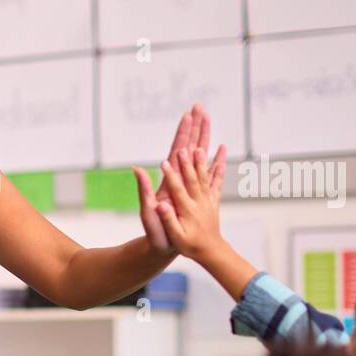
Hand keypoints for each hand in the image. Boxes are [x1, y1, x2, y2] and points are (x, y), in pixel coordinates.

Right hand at [135, 145, 227, 261]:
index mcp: (187, 210)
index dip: (170, 176)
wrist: (210, 250)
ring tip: (200, 146)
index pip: (178, 190)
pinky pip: (217, 180)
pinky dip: (219, 166)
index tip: (164, 163)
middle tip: (183, 148)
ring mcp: (208, 200)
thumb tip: (161, 205)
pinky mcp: (213, 199)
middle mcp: (199, 202)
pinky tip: (221, 154)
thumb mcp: (176, 236)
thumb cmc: (190, 245)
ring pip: (205, 176)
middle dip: (187, 163)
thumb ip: (168, 220)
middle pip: (193, 179)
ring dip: (202, 161)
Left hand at [139, 104, 209, 250]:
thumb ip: (143, 190)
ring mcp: (186, 184)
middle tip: (200, 107)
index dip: (183, 134)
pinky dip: (214, 159)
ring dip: (203, 137)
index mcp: (169, 181)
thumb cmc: (154, 232)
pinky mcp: (193, 193)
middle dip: (194, 127)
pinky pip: (208, 172)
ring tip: (208, 119)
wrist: (160, 247)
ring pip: (197, 155)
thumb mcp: (147, 211)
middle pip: (188, 147)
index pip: (177, 151)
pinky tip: (219, 150)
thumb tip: (136, 169)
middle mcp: (177, 178)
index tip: (189, 115)